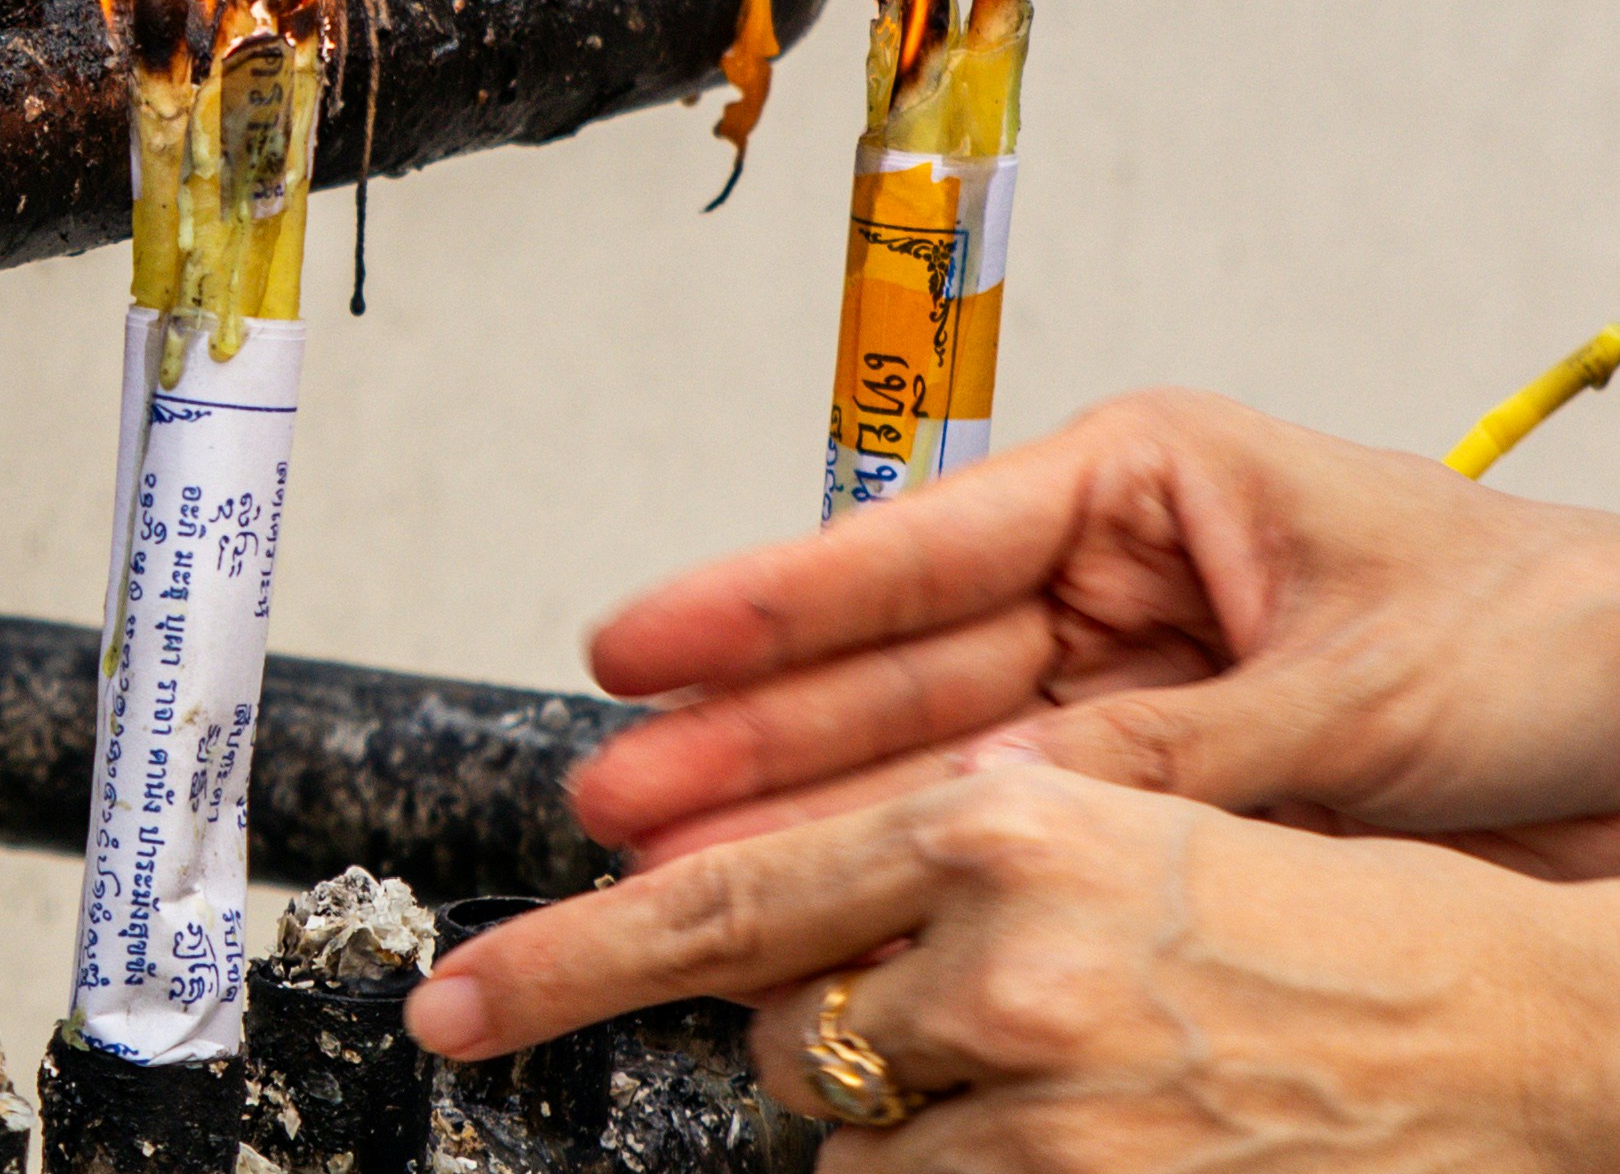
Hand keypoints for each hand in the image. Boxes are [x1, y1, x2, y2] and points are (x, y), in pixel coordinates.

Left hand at [406, 758, 1619, 1169]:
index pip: (720, 895)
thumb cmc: (1329, 936)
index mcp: (994, 819)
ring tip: (1069, 1089)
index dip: (559, 961)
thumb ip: (945, 873)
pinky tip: (1085, 1140)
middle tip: (937, 1043)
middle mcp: (990, 945)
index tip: (448, 1008)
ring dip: (911, 1125)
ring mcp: (1032, 1087)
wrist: (1521, 1034)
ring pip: (847, 1135)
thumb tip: (796, 951)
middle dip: (824, 1040)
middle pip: (776, 1028)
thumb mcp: (1117, 839)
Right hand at [564, 392, 1619, 873]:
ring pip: (931, 760)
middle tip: (617, 803)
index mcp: (1146, 483)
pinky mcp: (1173, 792)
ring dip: (804, 820)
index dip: (759, 605)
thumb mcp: (1354, 688)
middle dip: (749, 741)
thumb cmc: (1566, 641)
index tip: (631, 646)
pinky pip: (1018, 829)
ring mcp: (1134, 686)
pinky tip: (826, 907)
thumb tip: (990, 811)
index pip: (912, 546)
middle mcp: (1117, 578)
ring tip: (666, 870)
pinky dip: (920, 872)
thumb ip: (1161, 751)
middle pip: (894, 669)